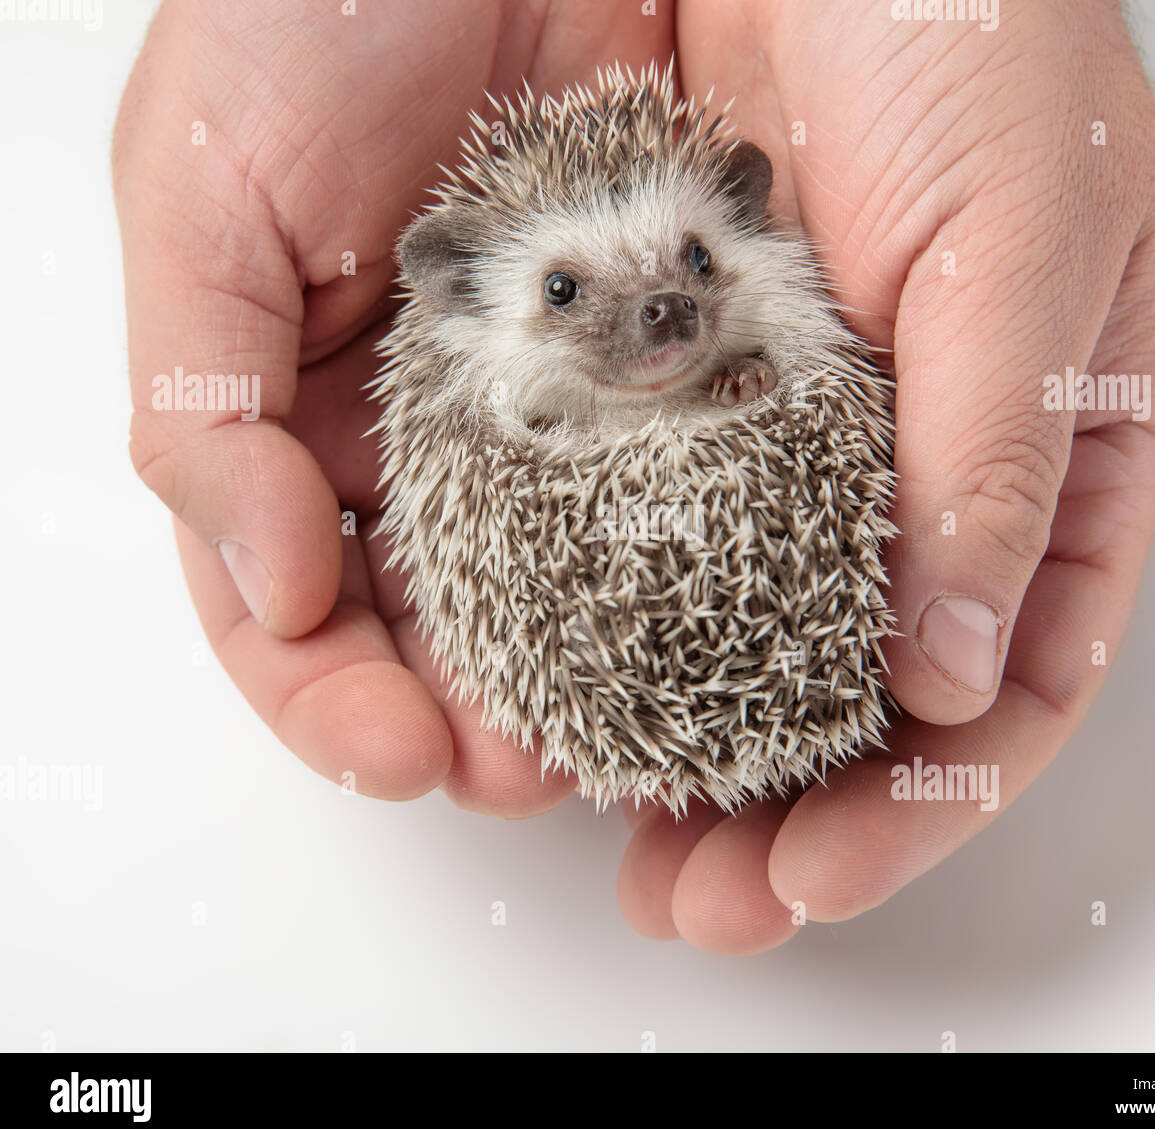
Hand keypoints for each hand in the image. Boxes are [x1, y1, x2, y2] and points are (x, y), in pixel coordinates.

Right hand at [112, 1, 671, 810]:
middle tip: (515, 773)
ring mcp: (555, 394)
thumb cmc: (315, 4)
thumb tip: (264, 575)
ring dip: (581, 671)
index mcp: (304, 409)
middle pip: (439, 616)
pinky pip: (677, 480)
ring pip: (562, 578)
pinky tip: (704, 619)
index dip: (329, 693)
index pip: (295, 601)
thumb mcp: (200, 190)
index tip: (391, 750)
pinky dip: (683, 561)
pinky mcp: (667, 351)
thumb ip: (199, 398)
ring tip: (614, 736)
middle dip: (470, 711)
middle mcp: (433, 422)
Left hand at [617, 0, 1154, 950]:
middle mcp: (922, 469)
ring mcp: (800, 439)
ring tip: (629, 843)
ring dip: (695, 749)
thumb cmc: (979, 28)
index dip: (925, 799)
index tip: (825, 874)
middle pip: (869, 693)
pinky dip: (620, 627)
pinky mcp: (689, 389)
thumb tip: (957, 669)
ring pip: (753, 640)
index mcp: (1052, 455)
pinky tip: (571, 690)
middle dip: (794, 814)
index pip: (1010, 678)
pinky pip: (654, 538)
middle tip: (706, 901)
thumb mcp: (1028, 243)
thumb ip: (1000, 462)